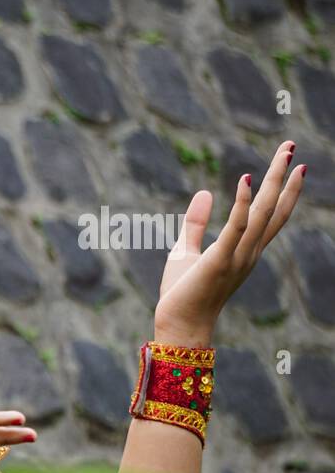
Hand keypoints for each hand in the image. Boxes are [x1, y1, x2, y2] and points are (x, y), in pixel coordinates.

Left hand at [154, 140, 304, 346]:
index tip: (294, 165)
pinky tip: (246, 179)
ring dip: (273, 182)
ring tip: (283, 155)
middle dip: (284, 177)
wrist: (178, 326)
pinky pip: (236, 228)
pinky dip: (243, 204)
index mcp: (244, 251)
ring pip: (263, 214)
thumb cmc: (182, 294)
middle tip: (291, 146)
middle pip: (274, 209)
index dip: (285, 191)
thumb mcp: (186, 251)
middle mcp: (248, 252)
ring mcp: (237, 257)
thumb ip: (196, 223)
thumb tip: (206, 193)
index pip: (272, 216)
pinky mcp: (219, 261)